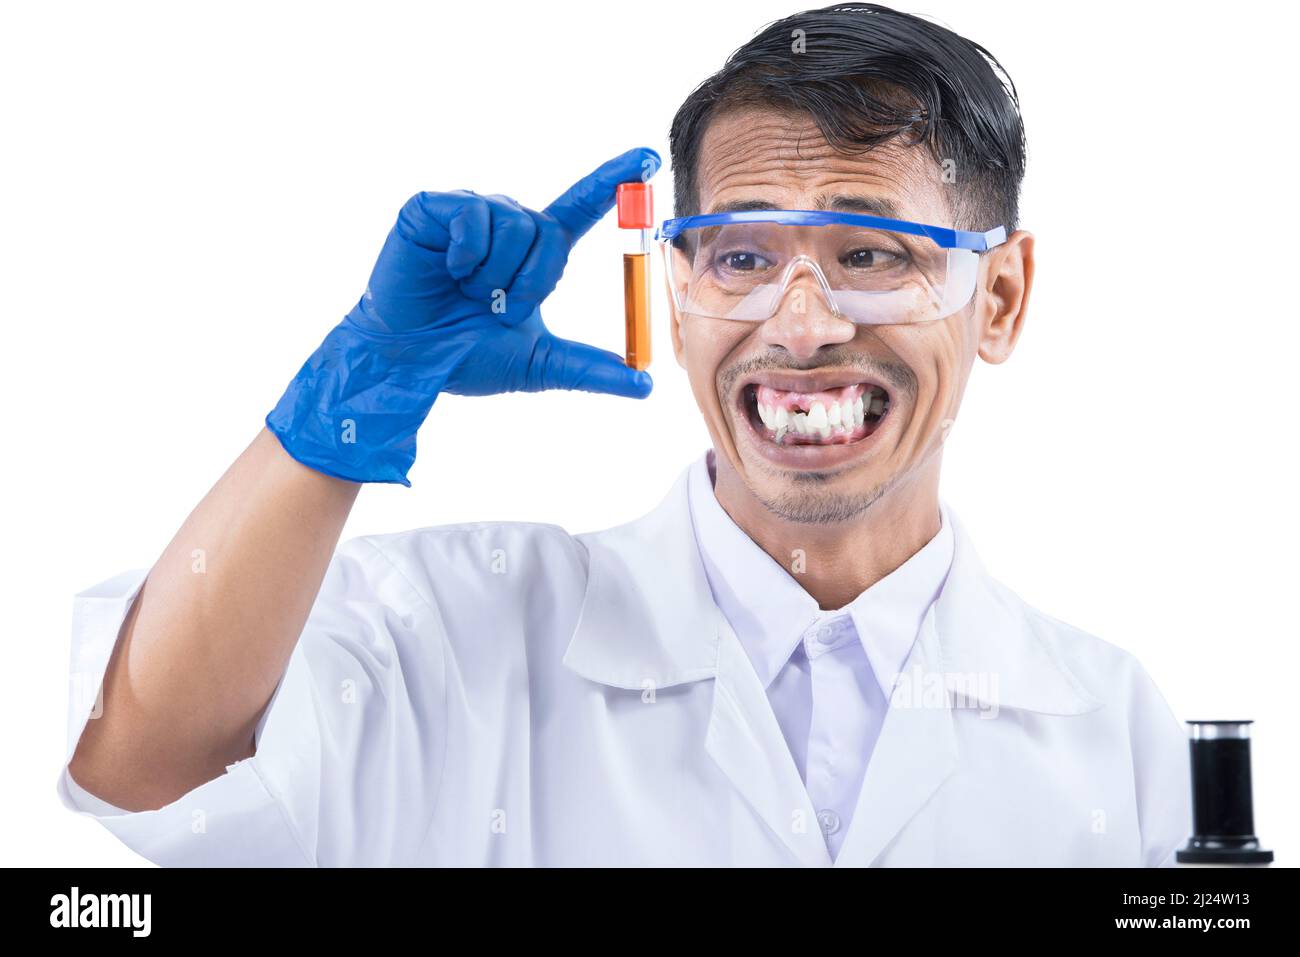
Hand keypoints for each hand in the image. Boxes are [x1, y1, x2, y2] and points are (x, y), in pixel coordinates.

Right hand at [351, 146, 658, 395]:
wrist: (411, 363)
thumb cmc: (466, 358)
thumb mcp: (540, 364)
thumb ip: (591, 369)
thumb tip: (645, 386)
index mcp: (533, 251)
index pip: (581, 207)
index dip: (613, 182)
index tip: (648, 157)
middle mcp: (506, 224)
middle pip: (551, 229)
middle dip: (533, 280)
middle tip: (500, 309)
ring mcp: (469, 212)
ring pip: (515, 222)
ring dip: (497, 273)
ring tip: (468, 292)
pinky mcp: (432, 208)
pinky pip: (472, 215)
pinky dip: (466, 253)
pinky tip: (448, 271)